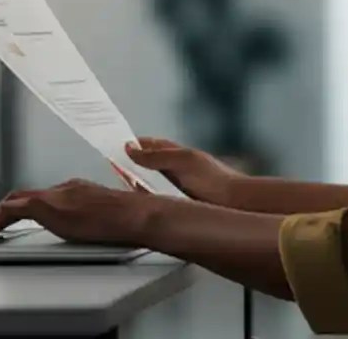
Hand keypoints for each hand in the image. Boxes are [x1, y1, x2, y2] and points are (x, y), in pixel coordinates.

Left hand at [0, 179, 156, 245]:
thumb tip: (98, 227)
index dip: (27, 205)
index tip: (17, 216)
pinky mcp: (47, 206)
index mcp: (76, 189)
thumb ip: (94, 217)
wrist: (133, 214)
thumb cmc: (128, 218)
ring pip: (16, 200)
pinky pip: (14, 209)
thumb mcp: (107, 216)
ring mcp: (54, 195)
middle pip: (25, 194)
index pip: (44, 194)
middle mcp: (62, 188)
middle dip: (5, 208)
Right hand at [125, 137, 244, 205]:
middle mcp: (176, 168)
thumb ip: (157, 156)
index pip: (149, 144)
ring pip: (148, 181)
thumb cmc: (214, 180)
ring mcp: (176, 186)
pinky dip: (143, 197)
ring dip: (135, 181)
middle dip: (130, 163)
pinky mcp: (176, 203)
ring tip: (118, 183)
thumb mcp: (183, 161)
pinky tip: (135, 200)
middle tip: (111, 166)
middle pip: (146, 163)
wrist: (236, 204)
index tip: (114, 144)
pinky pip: (154, 197)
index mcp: (178, 153)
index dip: (133, 143)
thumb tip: (130, 148)